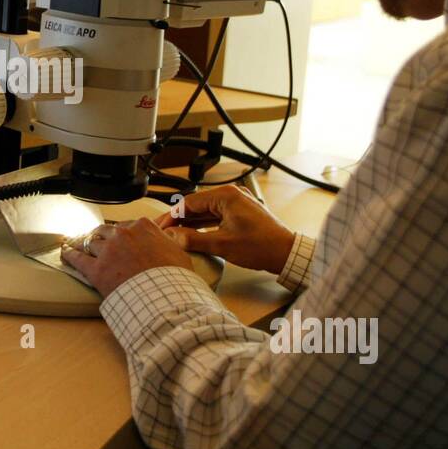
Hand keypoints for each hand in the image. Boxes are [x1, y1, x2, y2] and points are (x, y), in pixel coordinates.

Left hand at [60, 218, 193, 299]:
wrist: (163, 297)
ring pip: (90, 242)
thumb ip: (167, 242)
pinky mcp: (96, 270)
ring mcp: (107, 251)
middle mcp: (122, 235)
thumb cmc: (174, 279)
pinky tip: (66, 252)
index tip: (122, 238)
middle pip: (106, 231)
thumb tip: (166, 239)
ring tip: (78, 244)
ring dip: (85, 243)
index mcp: (143, 227)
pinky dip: (70, 254)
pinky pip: (77, 259)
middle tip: (100, 241)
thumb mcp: (179, 253)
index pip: (128, 225)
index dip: (124, 234)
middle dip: (103, 236)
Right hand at [155, 185, 295, 274]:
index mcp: (226, 196)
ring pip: (206, 211)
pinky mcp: (241, 213)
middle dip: (179, 219)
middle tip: (163, 231)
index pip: (190, 202)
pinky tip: (192, 233)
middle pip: (196, 205)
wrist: (286, 253)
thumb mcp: (222, 245)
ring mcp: (237, 203)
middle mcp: (232, 195)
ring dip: (190, 222)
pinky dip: (203, 224)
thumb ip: (193, 239)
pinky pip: (216, 216)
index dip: (171, 216)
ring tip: (174, 233)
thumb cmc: (261, 246)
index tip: (160, 227)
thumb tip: (173, 237)